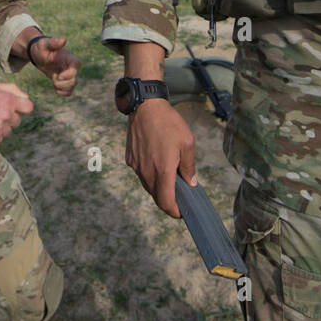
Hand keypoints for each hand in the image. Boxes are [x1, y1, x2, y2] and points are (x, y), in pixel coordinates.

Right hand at [0, 82, 32, 146]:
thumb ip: (12, 89)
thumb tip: (26, 97)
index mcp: (9, 101)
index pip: (28, 108)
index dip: (21, 108)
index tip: (14, 109)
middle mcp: (7, 115)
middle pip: (17, 121)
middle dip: (8, 118)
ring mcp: (0, 128)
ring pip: (8, 131)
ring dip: (0, 128)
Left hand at [29, 36, 79, 95]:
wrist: (37, 54)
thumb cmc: (41, 47)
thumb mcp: (45, 44)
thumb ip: (53, 42)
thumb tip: (63, 40)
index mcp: (68, 57)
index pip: (76, 66)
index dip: (70, 73)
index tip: (59, 76)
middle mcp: (70, 66)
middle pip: (75, 79)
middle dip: (64, 83)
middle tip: (54, 79)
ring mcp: (67, 74)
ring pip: (72, 85)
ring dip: (63, 88)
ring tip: (54, 82)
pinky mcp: (63, 80)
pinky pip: (69, 90)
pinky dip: (63, 92)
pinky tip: (55, 89)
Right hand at [125, 98, 195, 217]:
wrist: (145, 107)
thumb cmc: (168, 123)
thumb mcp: (187, 143)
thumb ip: (189, 166)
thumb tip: (191, 182)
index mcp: (162, 170)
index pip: (166, 202)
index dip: (174, 211)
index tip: (181, 213)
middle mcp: (147, 172)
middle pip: (156, 196)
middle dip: (167, 201)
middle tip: (179, 196)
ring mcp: (136, 166)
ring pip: (147, 186)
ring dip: (158, 187)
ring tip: (169, 178)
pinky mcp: (130, 159)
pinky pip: (141, 173)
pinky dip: (150, 174)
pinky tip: (157, 162)